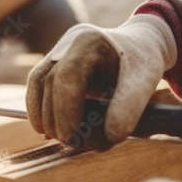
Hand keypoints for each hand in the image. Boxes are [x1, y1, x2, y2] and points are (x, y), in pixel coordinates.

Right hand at [26, 15, 176, 146]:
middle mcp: (69, 42)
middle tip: (68, 141)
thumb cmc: (142, 63)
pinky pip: (37, 85)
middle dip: (53, 116)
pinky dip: (40, 108)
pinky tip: (50, 127)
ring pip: (36, 83)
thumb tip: (110, 136)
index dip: (65, 109)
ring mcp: (58, 49)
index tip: (73, 136)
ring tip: (56, 136)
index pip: (67, 76)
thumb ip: (130, 107)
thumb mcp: (144, 82)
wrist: (139, 45)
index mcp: (90, 41)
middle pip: (47, 81)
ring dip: (40, 114)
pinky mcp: (53, 61)